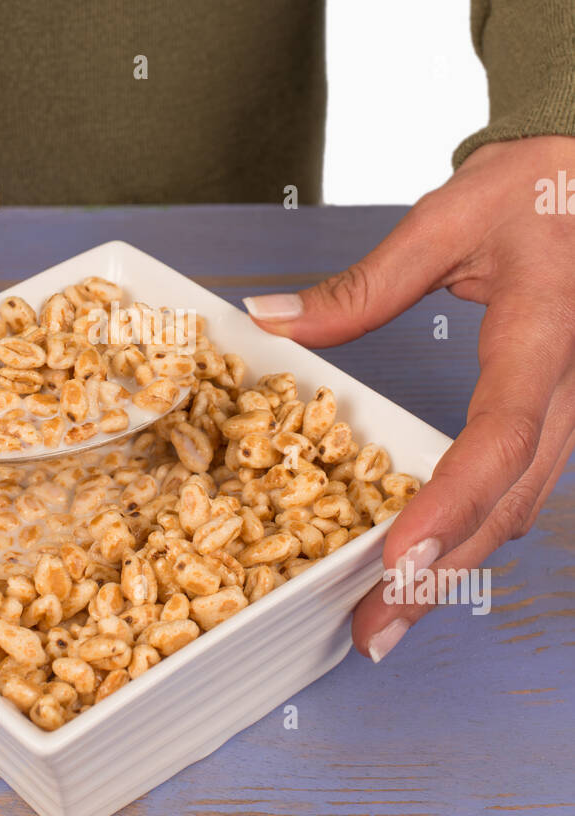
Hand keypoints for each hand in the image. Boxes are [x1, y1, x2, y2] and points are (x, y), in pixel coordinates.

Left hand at [244, 136, 574, 661]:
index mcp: (542, 335)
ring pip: (518, 509)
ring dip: (454, 570)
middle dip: (440, 573)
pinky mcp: (554, 416)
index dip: (451, 504)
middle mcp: (566, 389)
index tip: (396, 556)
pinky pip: (516, 488)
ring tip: (388, 619)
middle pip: (509, 501)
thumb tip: (270, 322)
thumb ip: (362, 285)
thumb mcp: (447, 221)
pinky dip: (469, 535)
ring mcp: (569, 409)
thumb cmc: (537, 189)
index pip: (501, 437)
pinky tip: (425, 565)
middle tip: (373, 627)